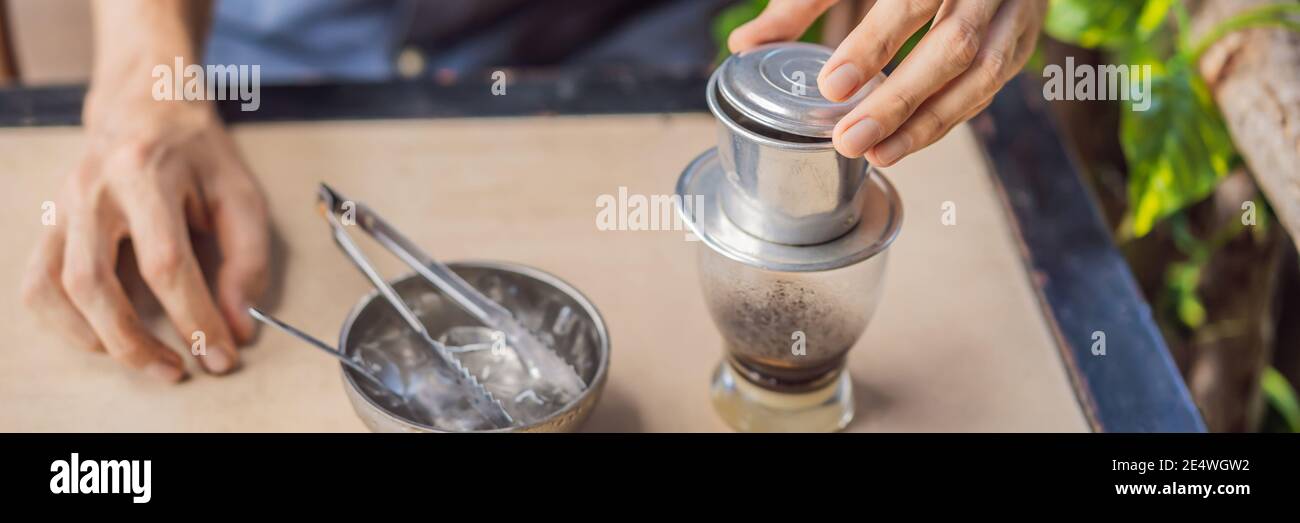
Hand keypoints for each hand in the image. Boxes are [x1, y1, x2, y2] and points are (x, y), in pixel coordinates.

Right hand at [21, 93, 268, 382]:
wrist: (145, 103)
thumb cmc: (197, 151)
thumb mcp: (240, 192)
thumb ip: (246, 259)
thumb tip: (238, 325)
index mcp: (147, 174)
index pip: (166, 263)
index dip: (195, 317)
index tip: (221, 354)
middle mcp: (94, 190)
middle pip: (95, 283)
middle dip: (136, 341)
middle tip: (177, 370)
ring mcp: (63, 206)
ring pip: (54, 287)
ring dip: (95, 337)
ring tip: (141, 359)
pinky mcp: (50, 221)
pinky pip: (36, 282)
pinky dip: (62, 321)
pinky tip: (101, 335)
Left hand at [729, 0, 1045, 165]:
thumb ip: (804, 0)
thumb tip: (745, 42)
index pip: (909, 0)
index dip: (872, 44)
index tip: (832, 85)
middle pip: (953, 45)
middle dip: (901, 99)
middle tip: (849, 139)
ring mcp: (1014, 8)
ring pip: (983, 73)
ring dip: (930, 122)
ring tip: (878, 154)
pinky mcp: (1024, 34)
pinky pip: (991, 86)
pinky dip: (949, 117)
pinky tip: (907, 141)